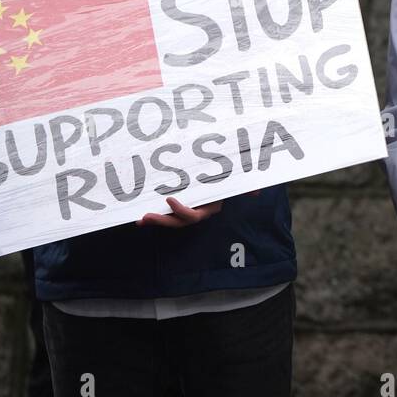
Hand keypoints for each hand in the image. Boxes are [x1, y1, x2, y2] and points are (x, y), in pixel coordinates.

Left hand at [135, 189, 255, 228]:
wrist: (225, 174)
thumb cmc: (230, 177)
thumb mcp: (237, 181)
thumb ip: (246, 187)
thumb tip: (257, 192)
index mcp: (209, 207)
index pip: (195, 215)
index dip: (182, 210)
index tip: (170, 199)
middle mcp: (198, 210)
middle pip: (178, 222)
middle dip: (162, 221)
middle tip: (146, 217)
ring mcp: (188, 208)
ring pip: (170, 219)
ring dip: (155, 220)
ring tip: (140, 219)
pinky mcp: (179, 203)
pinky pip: (166, 212)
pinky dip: (154, 213)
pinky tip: (140, 214)